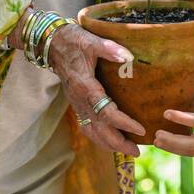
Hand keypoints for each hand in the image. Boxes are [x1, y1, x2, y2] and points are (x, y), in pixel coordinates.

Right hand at [46, 23, 144, 156]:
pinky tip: (110, 142)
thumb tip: (128, 57)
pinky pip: (86, 127)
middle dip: (118, 143)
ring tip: (127, 151)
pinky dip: (99, 138)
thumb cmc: (74, 41)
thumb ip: (109, 49)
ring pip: (91, 132)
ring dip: (108, 144)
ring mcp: (76, 104)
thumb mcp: (91, 41)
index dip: (124, 123)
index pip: (106, 112)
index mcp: (85, 87)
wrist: (52, 44)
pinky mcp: (76, 104)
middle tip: (137, 152)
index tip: (141, 129)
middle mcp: (80, 100)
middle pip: (99, 129)